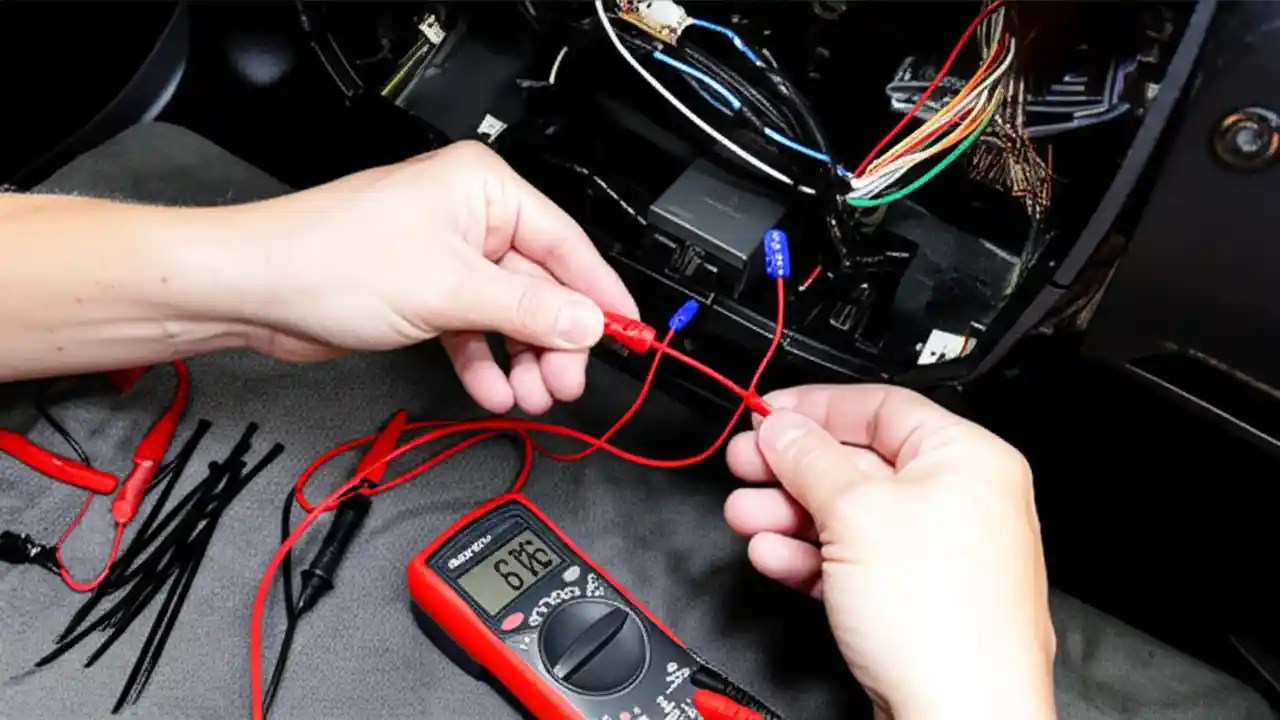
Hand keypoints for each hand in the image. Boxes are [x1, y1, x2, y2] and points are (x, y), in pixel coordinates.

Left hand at [224, 141, 636, 413]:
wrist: (256, 289)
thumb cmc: (331, 259)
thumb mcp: (451, 290)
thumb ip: (528, 311)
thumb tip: (587, 323)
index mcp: (484, 190)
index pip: (566, 245)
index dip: (599, 296)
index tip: (629, 334)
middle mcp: (470, 218)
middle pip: (540, 288)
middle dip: (554, 342)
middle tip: (567, 384)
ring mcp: (446, 257)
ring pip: (508, 315)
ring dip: (522, 360)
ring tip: (532, 398)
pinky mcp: (424, 292)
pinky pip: (473, 330)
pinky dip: (484, 362)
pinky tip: (493, 391)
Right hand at [723, 384, 1055, 719]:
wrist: (958, 717)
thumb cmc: (944, 621)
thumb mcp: (855, 512)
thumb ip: (810, 459)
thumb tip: (783, 427)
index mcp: (968, 459)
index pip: (882, 407)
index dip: (817, 406)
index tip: (768, 413)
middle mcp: (960, 502)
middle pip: (858, 463)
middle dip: (791, 466)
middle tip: (745, 462)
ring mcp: (937, 556)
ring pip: (848, 516)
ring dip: (788, 513)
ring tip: (746, 514)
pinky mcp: (912, 602)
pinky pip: (852, 562)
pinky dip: (809, 557)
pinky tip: (774, 556)